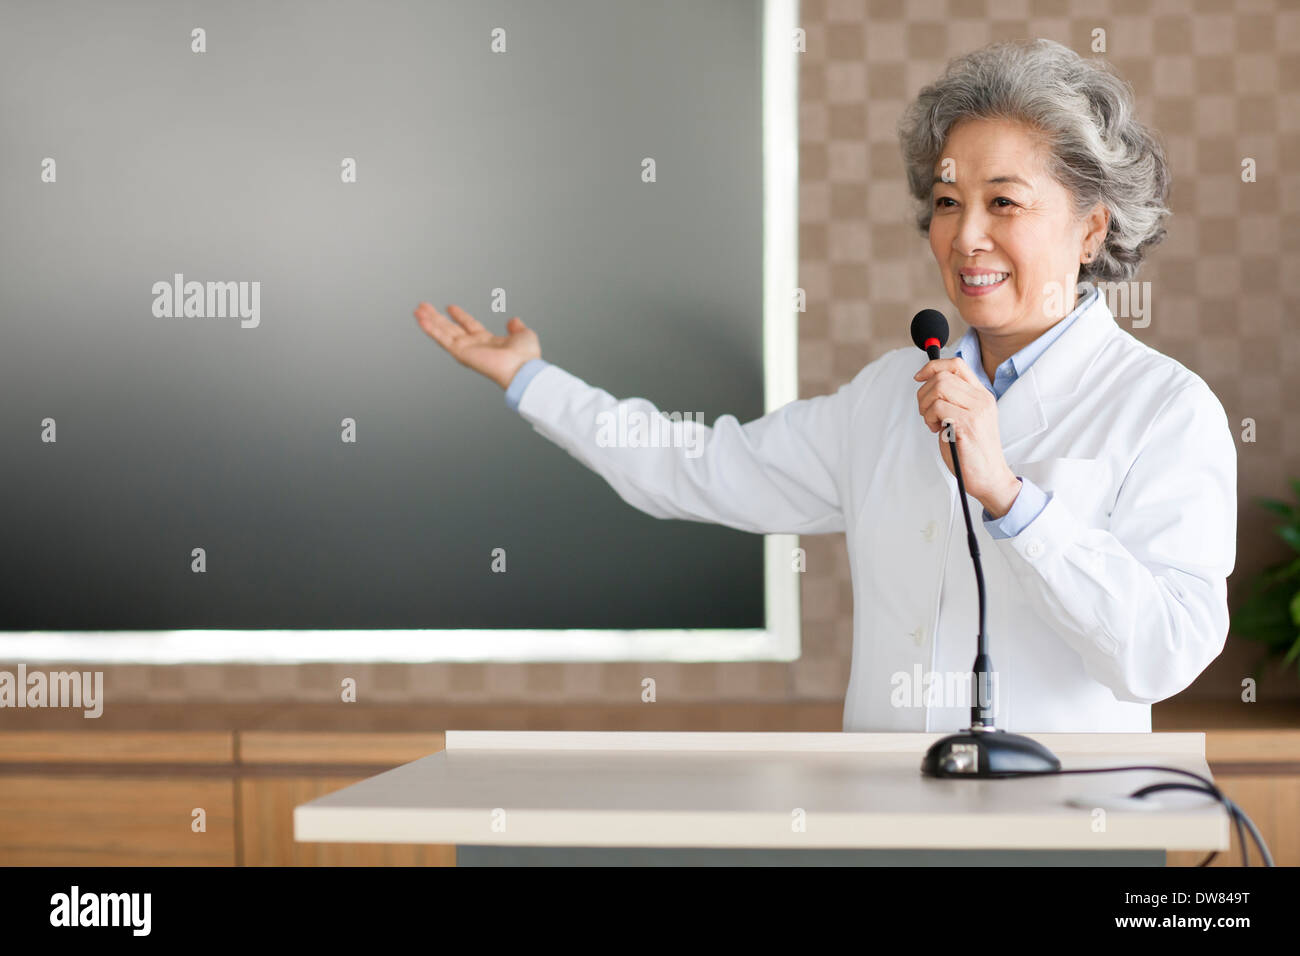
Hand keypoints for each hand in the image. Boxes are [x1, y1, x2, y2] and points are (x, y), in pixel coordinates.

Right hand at [414, 303, 540, 389]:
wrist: (522, 369)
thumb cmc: (526, 357)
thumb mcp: (524, 334)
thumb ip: (516, 327)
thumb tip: (513, 321)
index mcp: (488, 342)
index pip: (470, 326)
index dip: (460, 316)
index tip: (450, 307)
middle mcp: (475, 346)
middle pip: (451, 328)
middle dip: (437, 318)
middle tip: (424, 307)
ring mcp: (466, 350)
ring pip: (443, 333)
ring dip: (429, 322)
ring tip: (417, 311)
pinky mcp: (461, 353)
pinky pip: (443, 340)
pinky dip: (431, 330)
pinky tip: (421, 320)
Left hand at [913, 358, 1021, 517]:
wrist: (990, 477)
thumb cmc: (972, 451)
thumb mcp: (965, 418)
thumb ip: (953, 401)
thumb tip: (927, 385)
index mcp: (981, 395)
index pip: (957, 365)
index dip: (933, 366)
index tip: (919, 377)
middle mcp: (981, 399)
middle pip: (942, 376)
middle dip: (923, 393)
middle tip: (927, 413)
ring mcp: (976, 410)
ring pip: (938, 387)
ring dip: (925, 406)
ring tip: (932, 423)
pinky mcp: (968, 424)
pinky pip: (938, 407)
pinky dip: (929, 418)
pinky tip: (937, 431)